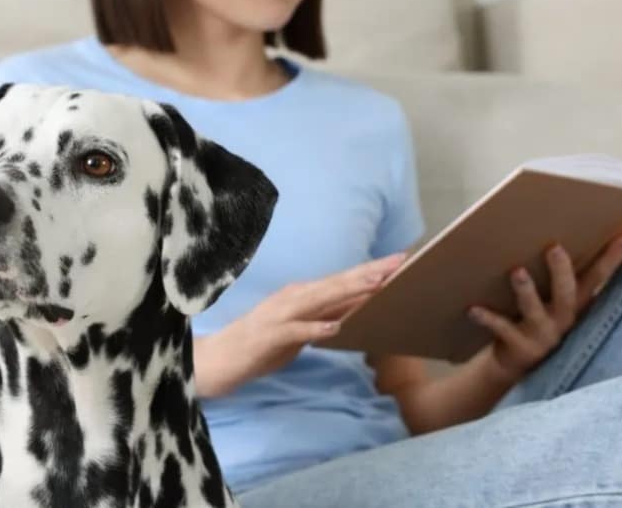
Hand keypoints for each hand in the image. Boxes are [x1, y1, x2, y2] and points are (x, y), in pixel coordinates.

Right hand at [195, 252, 408, 397]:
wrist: (223, 358)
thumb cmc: (264, 344)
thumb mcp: (303, 330)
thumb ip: (328, 317)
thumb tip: (360, 308)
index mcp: (301, 295)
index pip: (341, 280)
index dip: (369, 270)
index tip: (398, 262)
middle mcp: (293, 298)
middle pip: (336, 283)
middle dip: (368, 273)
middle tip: (397, 263)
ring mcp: (280, 314)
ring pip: (319, 299)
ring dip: (347, 291)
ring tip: (375, 286)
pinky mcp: (270, 335)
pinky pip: (296, 331)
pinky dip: (314, 329)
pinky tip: (334, 328)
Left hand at [468, 232, 621, 382]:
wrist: (516, 365)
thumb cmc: (537, 320)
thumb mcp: (556, 301)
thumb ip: (563, 276)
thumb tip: (561, 235)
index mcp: (576, 305)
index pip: (599, 278)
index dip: (613, 259)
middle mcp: (563, 320)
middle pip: (568, 294)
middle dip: (562, 271)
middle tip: (555, 248)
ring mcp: (541, 334)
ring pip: (534, 310)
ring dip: (526, 291)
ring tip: (517, 272)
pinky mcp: (518, 345)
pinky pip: (501, 328)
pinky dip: (487, 318)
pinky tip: (472, 308)